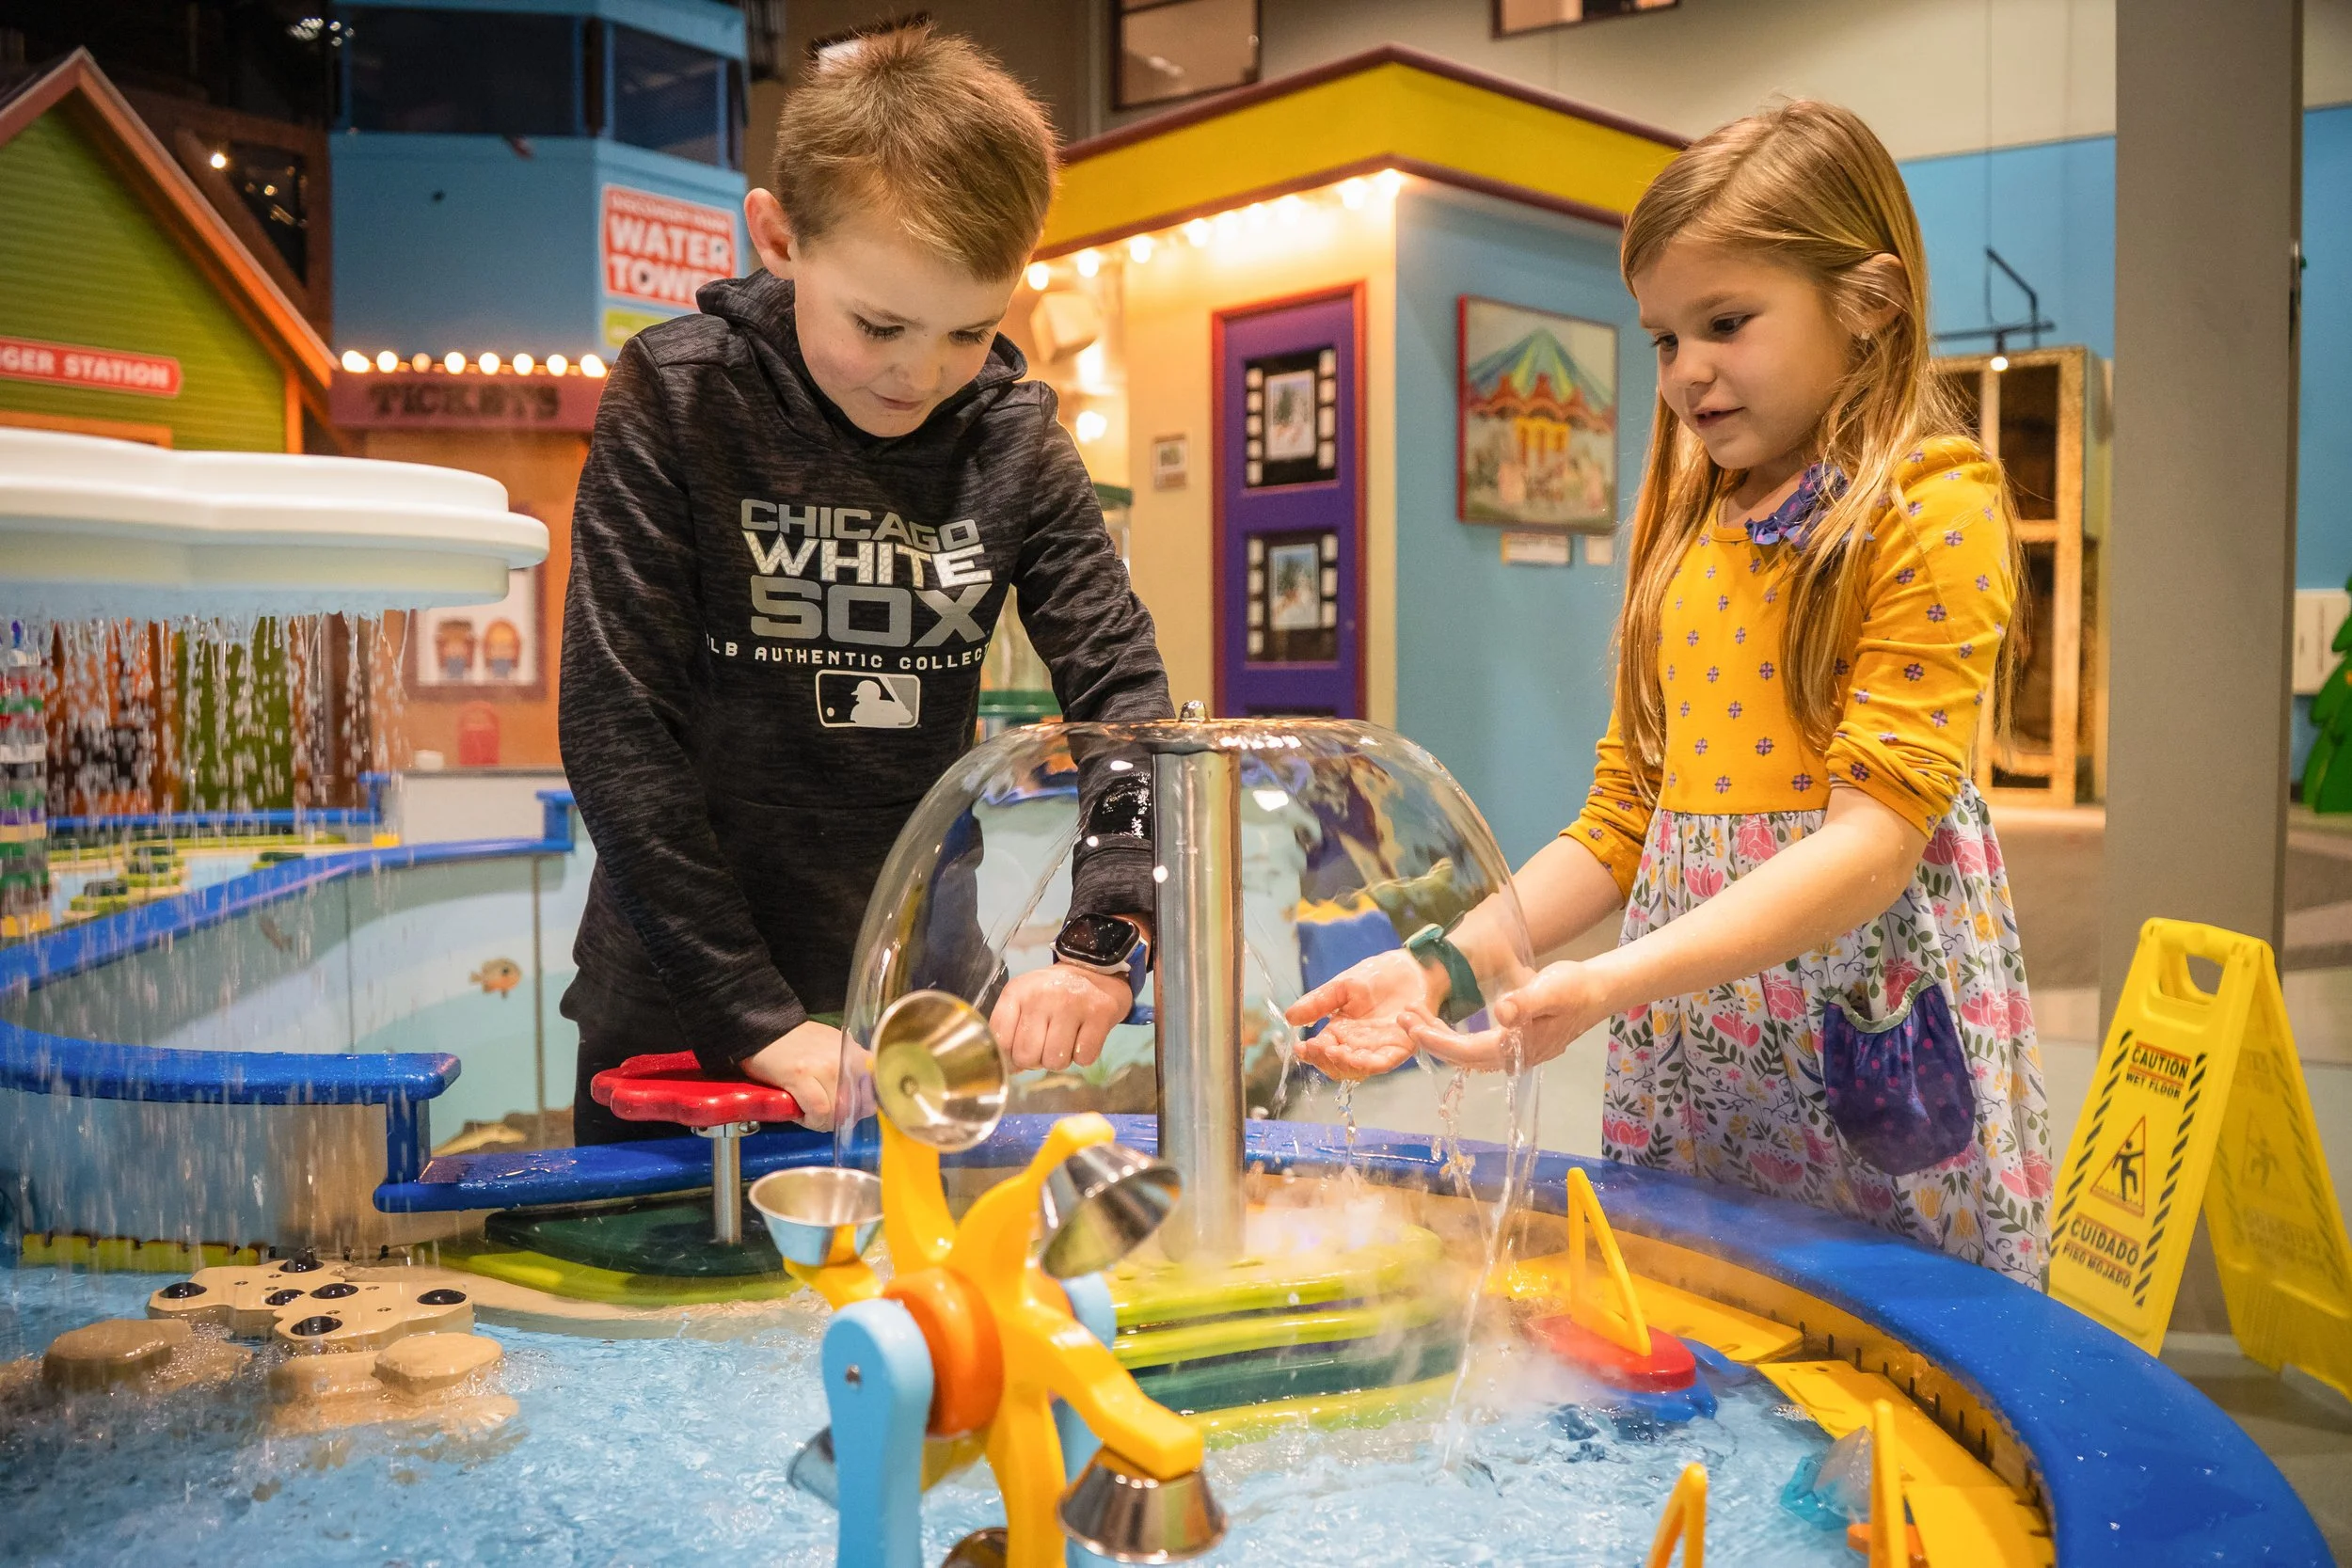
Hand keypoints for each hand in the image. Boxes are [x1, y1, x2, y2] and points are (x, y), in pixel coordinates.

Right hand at [740, 1017, 855, 1129]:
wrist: (766, 1029)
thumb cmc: (799, 1042)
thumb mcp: (833, 1049)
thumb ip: (849, 1068)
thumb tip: (861, 1096)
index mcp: (854, 1053)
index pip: (873, 1090)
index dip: (862, 1108)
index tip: (850, 1114)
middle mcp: (844, 1059)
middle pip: (857, 1105)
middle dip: (842, 1120)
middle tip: (826, 1119)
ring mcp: (824, 1067)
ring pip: (837, 1111)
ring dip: (824, 1122)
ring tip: (811, 1117)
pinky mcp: (801, 1075)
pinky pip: (818, 1110)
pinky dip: (811, 1120)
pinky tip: (802, 1115)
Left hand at [991, 963, 1132, 1071]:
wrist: (1094, 972)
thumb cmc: (1052, 995)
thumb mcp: (1022, 1001)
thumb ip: (1009, 1032)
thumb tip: (1012, 1069)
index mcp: (1017, 991)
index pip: (1001, 1040)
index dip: (1010, 1055)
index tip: (1020, 1049)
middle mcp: (1043, 994)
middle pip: (1027, 1056)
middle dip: (1036, 1060)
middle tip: (1046, 1044)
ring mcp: (1073, 1003)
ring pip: (1055, 1061)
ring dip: (1061, 1059)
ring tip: (1065, 1040)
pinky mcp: (1099, 1013)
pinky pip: (1084, 1058)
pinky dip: (1084, 1056)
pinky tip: (1082, 1037)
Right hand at [1282, 948, 1437, 1079]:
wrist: (1411, 968)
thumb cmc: (1376, 976)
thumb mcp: (1342, 987)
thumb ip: (1318, 1002)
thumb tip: (1290, 1017)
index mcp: (1340, 1031)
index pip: (1321, 1050)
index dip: (1310, 1053)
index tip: (1300, 1048)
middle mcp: (1357, 1045)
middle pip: (1337, 1065)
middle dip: (1325, 1060)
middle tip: (1317, 1048)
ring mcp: (1378, 1049)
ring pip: (1357, 1069)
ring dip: (1344, 1065)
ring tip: (1333, 1052)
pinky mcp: (1400, 1048)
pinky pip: (1384, 1063)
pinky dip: (1371, 1064)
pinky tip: (1359, 1058)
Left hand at [1412, 959, 1609, 1071]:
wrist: (1599, 992)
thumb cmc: (1574, 987)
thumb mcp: (1550, 988)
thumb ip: (1526, 1002)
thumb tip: (1501, 1013)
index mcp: (1516, 1048)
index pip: (1466, 1053)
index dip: (1436, 1042)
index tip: (1411, 1027)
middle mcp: (1513, 1059)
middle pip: (1461, 1058)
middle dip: (1429, 1039)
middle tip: (1403, 1017)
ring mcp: (1515, 1056)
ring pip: (1467, 1055)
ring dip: (1438, 1038)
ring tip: (1414, 1016)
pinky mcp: (1516, 1047)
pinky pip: (1476, 1049)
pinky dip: (1453, 1037)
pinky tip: (1441, 1023)